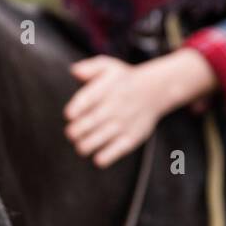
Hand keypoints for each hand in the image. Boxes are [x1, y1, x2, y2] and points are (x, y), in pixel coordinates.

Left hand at [64, 49, 218, 166]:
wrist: (155, 91)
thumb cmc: (122, 80)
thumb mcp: (108, 66)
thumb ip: (89, 68)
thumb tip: (74, 72)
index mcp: (105, 90)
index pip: (85, 101)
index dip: (74, 110)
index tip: (70, 115)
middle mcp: (114, 108)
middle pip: (85, 125)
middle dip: (73, 132)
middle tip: (73, 132)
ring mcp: (122, 125)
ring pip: (92, 143)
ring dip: (82, 145)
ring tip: (82, 142)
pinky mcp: (131, 139)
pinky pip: (110, 155)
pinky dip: (100, 158)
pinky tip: (98, 153)